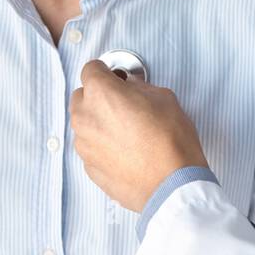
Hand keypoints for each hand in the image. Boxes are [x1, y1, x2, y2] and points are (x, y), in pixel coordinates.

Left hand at [70, 60, 209, 212]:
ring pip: (85, 124)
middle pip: (82, 96)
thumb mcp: (163, 97)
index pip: (91, 69)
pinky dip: (103, 145)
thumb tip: (133, 90)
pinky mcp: (89, 167)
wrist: (172, 184)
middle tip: (124, 102)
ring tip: (127, 130)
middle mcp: (85, 117)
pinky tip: (126, 150)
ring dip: (99, 122)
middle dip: (99, 96)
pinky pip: (91, 147)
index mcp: (101, 93)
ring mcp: (85, 145)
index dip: (107, 72)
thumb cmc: (170, 141)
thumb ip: (140, 88)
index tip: (116, 77)